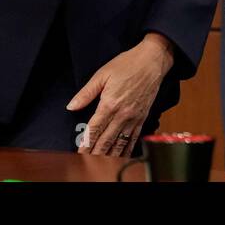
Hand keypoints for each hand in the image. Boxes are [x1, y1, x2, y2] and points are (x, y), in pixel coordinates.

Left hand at [66, 33, 174, 156]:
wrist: (152, 61)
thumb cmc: (128, 64)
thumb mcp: (102, 74)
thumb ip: (86, 93)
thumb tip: (72, 105)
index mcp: (109, 103)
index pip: (94, 129)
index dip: (86, 143)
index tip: (79, 152)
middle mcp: (122, 114)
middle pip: (106, 140)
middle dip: (95, 153)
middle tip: (86, 162)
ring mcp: (133, 117)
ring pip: (119, 143)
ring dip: (109, 155)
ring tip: (100, 164)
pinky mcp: (142, 117)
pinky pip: (133, 138)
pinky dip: (126, 149)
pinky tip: (121, 155)